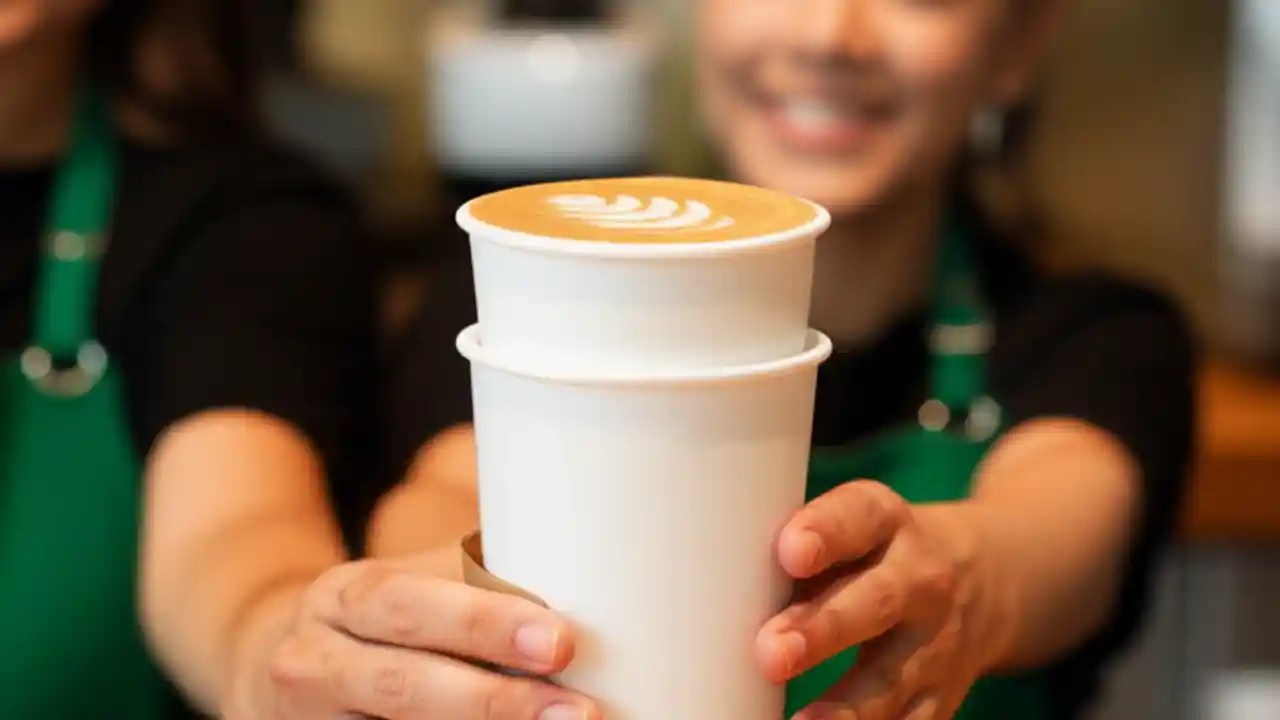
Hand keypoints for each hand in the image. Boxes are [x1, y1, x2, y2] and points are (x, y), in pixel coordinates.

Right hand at [225, 551, 600, 719]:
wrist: (291, 669)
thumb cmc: (390, 622)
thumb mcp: (410, 589)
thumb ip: (476, 586)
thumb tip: (593, 577)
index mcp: (346, 597)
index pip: (410, 605)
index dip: (484, 625)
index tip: (561, 641)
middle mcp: (313, 660)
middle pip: (403, 686)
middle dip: (494, 702)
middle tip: (576, 710)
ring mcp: (312, 719)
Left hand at [756, 481, 1007, 719]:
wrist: (988, 580)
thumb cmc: (877, 551)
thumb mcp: (854, 527)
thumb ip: (800, 553)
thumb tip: (718, 590)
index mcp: (887, 521)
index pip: (858, 517)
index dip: (825, 532)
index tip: (790, 550)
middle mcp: (920, 579)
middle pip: (875, 602)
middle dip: (822, 630)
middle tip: (770, 653)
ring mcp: (936, 643)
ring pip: (892, 679)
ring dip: (844, 709)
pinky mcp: (942, 696)